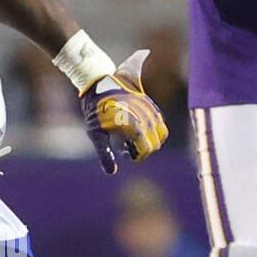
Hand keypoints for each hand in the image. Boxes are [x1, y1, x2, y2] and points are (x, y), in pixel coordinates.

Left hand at [78, 50, 168, 174]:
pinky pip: (160, 121)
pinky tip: (137, 128)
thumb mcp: (95, 134)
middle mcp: (145, 118)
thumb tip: (111, 172)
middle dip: (144, 150)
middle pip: (155, 144)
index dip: (138, 156)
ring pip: (161, 133)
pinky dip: (153, 130)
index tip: (124, 154)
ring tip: (132, 138)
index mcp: (133, 126)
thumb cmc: (96, 111)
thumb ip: (104, 154)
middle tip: (126, 147)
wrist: (100, 85)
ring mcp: (149, 110)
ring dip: (150, 140)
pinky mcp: (150, 104)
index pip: (147, 149)